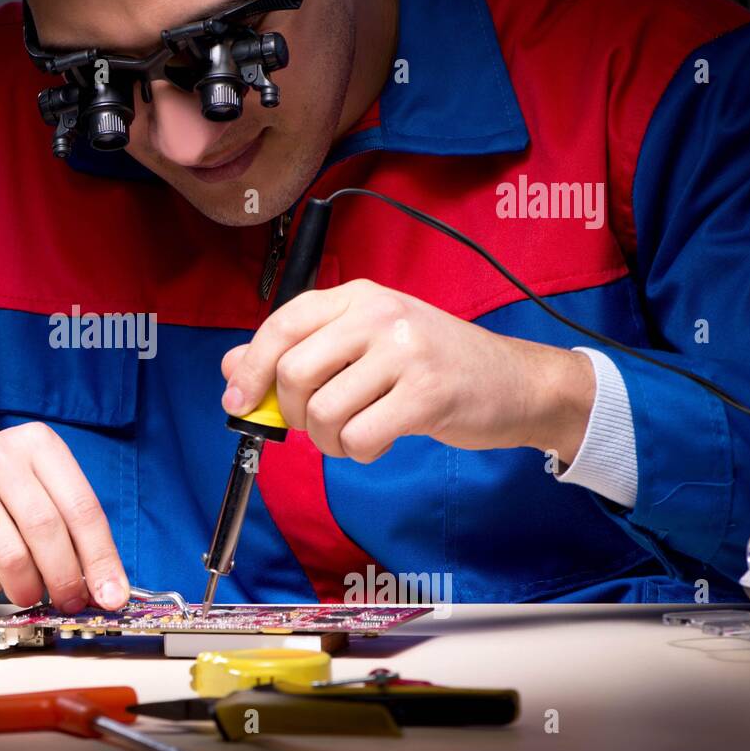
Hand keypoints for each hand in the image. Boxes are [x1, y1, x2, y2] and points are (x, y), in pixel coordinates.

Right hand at [0, 422, 129, 611]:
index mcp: (38, 443)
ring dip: (28, 588)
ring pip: (10, 556)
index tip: (111, 596)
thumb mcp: (47, 495)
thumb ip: (78, 536)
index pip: (82, 508)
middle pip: (46, 529)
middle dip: (65, 578)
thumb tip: (109, 591)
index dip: (101, 558)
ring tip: (31, 592)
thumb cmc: (8, 496)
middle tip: (70, 603)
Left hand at [221, 279, 595, 466]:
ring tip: (354, 435)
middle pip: (293, 372)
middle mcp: (378, 314)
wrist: (517, 382)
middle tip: (318, 424)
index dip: (249, 369)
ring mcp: (405, 351)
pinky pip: (360, 437)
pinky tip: (380, 440)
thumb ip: (300, 353)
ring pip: (324, 412)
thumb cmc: (432, 366)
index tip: (238, 403)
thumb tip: (232, 370)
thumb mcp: (363, 346)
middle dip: (293, 413)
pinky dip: (359, 452)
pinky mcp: (428, 394)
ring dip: (328, 441)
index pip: (281, 326)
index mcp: (356, 297)